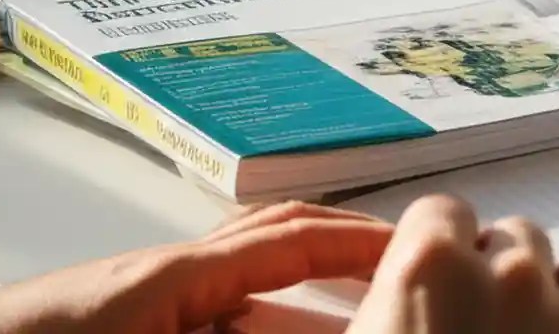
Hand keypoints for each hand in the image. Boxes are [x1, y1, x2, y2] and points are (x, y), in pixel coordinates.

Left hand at [0, 202, 393, 333]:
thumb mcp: (152, 333)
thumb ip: (241, 326)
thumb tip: (309, 326)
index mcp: (180, 273)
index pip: (293, 240)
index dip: (359, 243)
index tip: (413, 248)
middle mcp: (176, 270)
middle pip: (280, 235)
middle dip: (346, 243)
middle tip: (401, 261)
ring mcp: (160, 292)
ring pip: (255, 271)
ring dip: (310, 284)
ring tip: (360, 305)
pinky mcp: (145, 314)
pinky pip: (227, 302)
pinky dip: (268, 310)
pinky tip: (285, 329)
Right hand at [348, 194, 558, 333]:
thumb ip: (379, 298)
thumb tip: (380, 284)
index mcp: (433, 266)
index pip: (440, 212)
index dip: (432, 250)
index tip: (426, 286)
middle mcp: (513, 277)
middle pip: (513, 237)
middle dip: (497, 273)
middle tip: (472, 325)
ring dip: (556, 301)